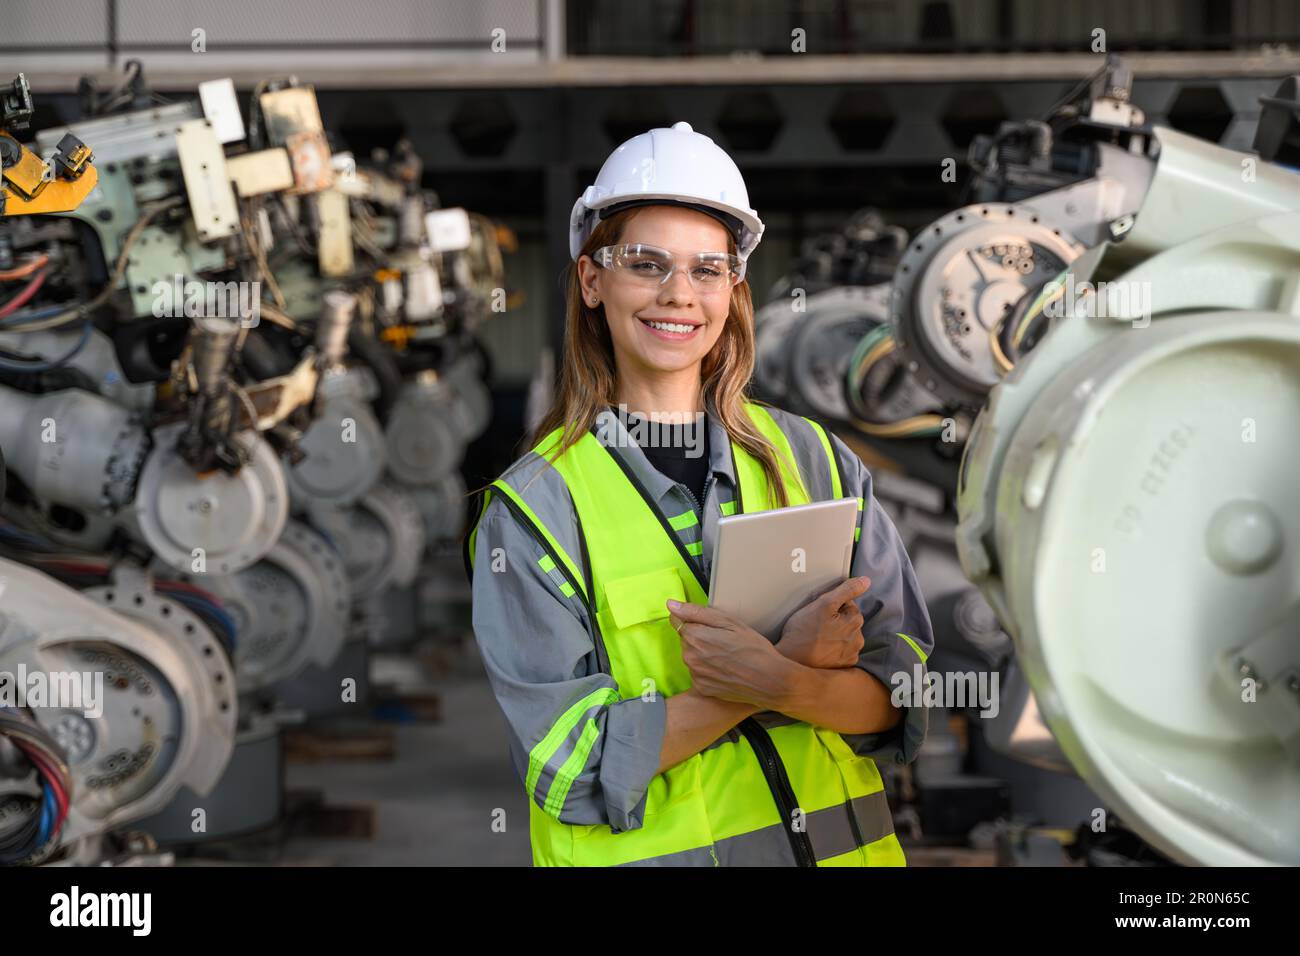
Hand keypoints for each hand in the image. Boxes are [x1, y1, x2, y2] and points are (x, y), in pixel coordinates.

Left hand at [667, 599, 793, 707]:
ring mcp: (695, 674)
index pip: (676, 621)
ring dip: (702, 653)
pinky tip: (725, 669)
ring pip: (691, 656)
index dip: (692, 619)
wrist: (770, 681)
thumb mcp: (729, 622)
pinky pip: (698, 673)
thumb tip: (671, 605)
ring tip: (727, 656)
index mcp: (695, 637)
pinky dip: (708, 670)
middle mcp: (689, 657)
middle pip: (685, 639)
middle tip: (724, 640)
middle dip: (699, 636)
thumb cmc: (753, 648)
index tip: (707, 624)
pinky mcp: (701, 688)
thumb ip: (696, 612)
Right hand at [775, 576, 869, 668]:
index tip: (820, 612)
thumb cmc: (803, 632)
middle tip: (816, 625)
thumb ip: (846, 590)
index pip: (848, 604)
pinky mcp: (844, 667)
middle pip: (848, 621)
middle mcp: (858, 639)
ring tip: (817, 638)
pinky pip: (842, 652)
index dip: (832, 606)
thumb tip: (866, 581)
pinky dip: (833, 649)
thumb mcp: (823, 604)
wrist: (791, 661)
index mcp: (855, 621)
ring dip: (835, 635)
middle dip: (835, 620)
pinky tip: (820, 649)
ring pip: (845, 637)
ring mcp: (851, 654)